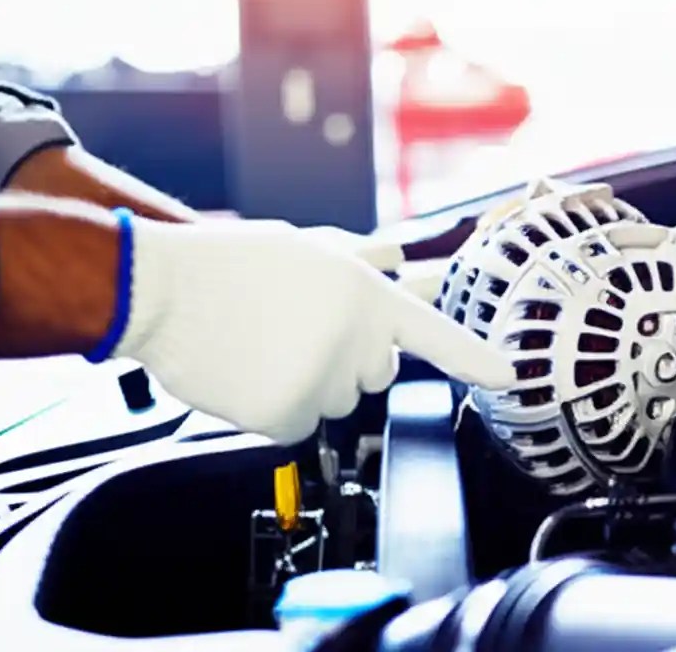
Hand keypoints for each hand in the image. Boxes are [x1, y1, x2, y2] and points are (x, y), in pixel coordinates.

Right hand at [112, 219, 514, 443]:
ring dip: (306, 384)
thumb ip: (359, 257)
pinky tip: (249, 376)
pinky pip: (299, 426)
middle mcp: (356, 339)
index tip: (510, 376)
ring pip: (334, 402)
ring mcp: (325, 380)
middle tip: (293, 332)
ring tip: (261, 347)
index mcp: (365, 294)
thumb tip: (398, 252)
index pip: (434, 332)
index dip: (475, 357)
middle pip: (374, 374)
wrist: (165, 289)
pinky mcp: (291, 414)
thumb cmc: (231, 266)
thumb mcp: (306, 248)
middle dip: (345, 360)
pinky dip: (275, 411)